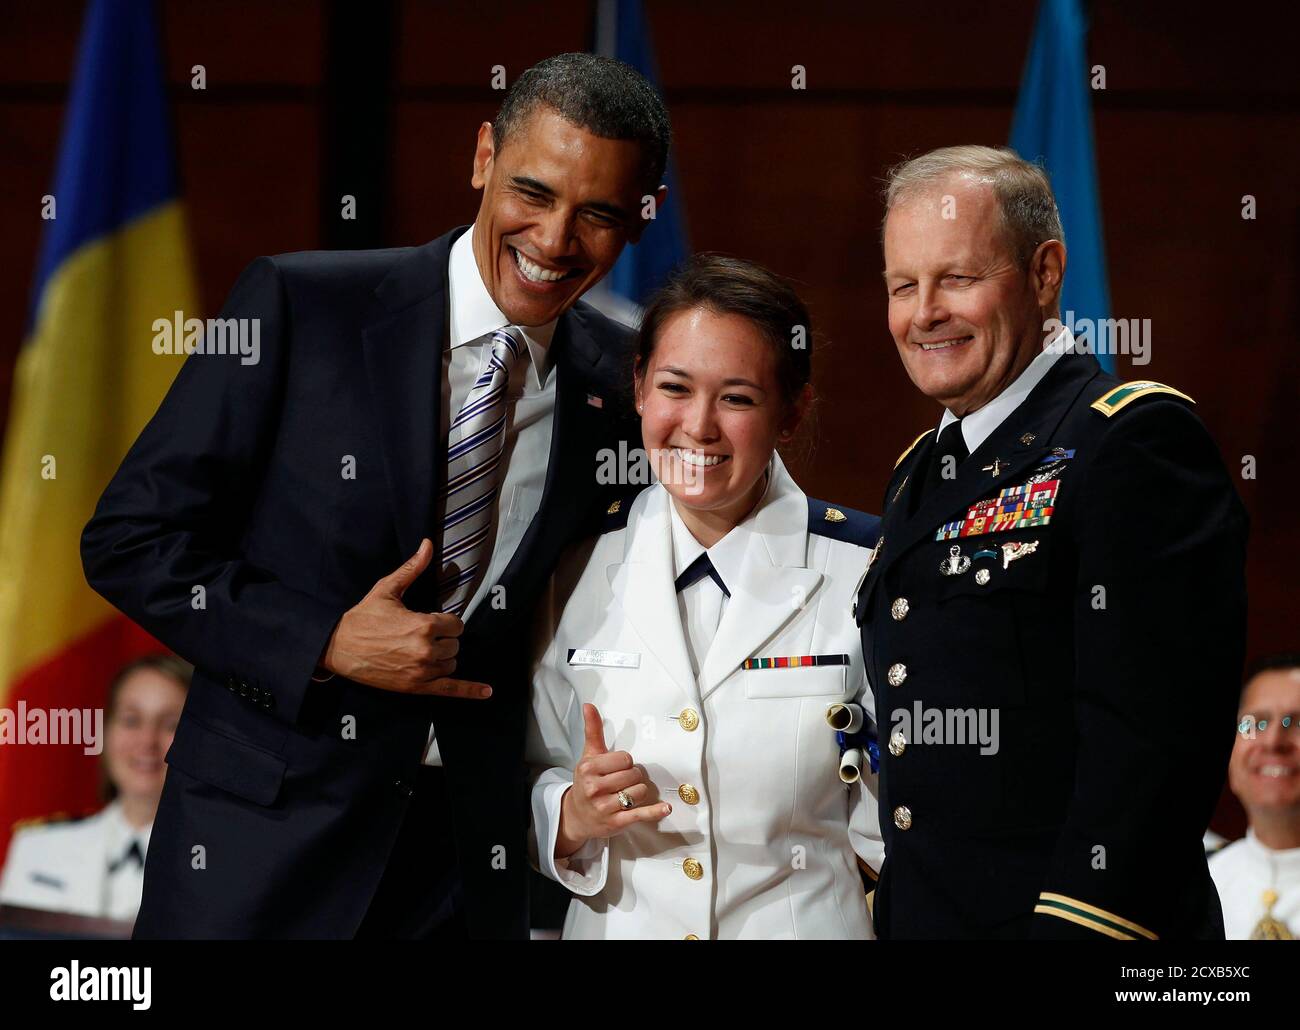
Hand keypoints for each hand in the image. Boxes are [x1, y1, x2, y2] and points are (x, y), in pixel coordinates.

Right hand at [319, 539, 490, 698]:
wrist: (338, 646)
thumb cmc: (363, 617)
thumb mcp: (387, 589)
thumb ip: (413, 568)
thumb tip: (428, 544)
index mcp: (424, 625)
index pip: (456, 625)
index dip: (445, 621)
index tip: (429, 620)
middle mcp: (426, 650)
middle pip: (455, 645)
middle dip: (443, 638)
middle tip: (420, 635)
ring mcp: (421, 671)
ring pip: (452, 663)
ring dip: (443, 657)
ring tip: (422, 650)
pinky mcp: (415, 687)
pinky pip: (450, 690)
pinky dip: (469, 691)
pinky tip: (486, 692)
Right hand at [555, 703, 669, 858]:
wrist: (576, 815)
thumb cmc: (586, 781)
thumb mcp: (588, 755)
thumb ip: (593, 730)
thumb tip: (589, 704)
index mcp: (589, 768)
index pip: (625, 759)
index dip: (625, 762)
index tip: (617, 767)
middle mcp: (595, 788)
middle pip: (634, 775)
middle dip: (633, 777)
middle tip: (621, 782)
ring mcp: (605, 807)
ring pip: (639, 792)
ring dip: (638, 793)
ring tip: (626, 795)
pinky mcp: (616, 822)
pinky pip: (640, 814)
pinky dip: (655, 811)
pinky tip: (666, 808)